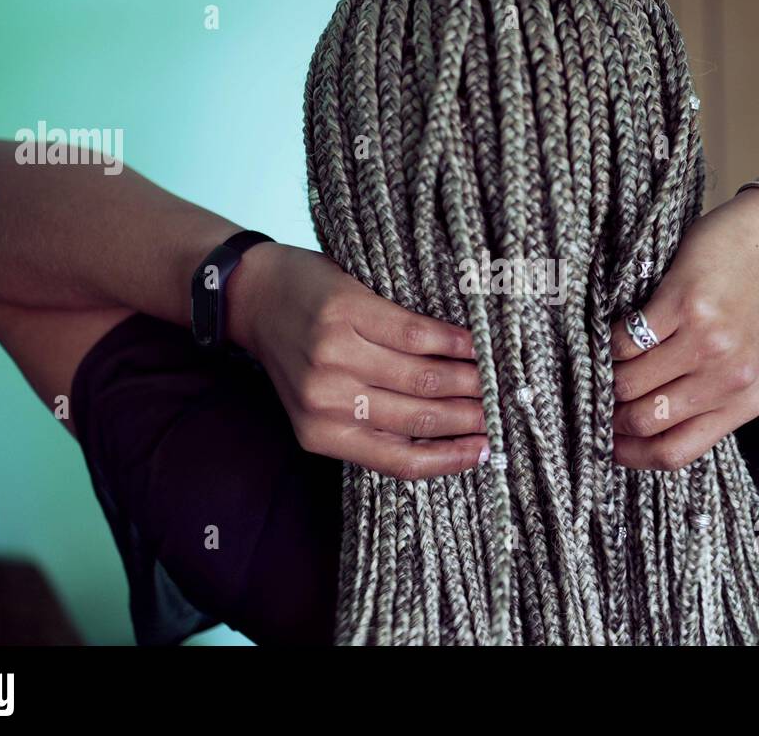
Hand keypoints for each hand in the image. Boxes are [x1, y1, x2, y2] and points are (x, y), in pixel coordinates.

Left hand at [231, 244, 488, 479]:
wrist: (254, 296)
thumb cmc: (298, 351)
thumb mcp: (321, 403)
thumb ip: (370, 425)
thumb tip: (447, 440)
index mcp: (321, 435)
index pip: (401, 462)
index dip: (452, 458)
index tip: (488, 450)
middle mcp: (326, 402)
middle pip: (420, 418)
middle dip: (471, 416)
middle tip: (504, 410)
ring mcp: (335, 358)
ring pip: (424, 379)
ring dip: (469, 379)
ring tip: (495, 378)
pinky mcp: (346, 314)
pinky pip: (416, 334)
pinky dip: (452, 340)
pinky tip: (473, 342)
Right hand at [609, 189, 758, 469]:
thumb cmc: (744, 309)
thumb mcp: (738, 368)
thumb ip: (702, 402)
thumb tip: (636, 432)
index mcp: (743, 404)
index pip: (675, 454)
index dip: (631, 456)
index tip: (607, 445)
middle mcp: (728, 379)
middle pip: (645, 420)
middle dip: (611, 415)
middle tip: (599, 399)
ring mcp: (706, 342)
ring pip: (628, 382)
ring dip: (607, 376)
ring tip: (605, 365)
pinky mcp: (683, 305)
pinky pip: (625, 342)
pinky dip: (609, 342)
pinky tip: (614, 334)